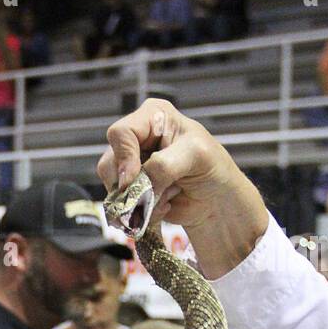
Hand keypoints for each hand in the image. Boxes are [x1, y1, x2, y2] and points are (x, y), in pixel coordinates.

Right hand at [98, 98, 267, 277]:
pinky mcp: (131, 190)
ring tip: (168, 196)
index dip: (124, 157)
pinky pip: (121, 205)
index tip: (133, 179)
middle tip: (159, 191)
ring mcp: (131, 166)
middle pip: (110, 163)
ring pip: (113, 188)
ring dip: (140, 199)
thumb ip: (162, 165)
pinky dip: (141, 212)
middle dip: (133, 184)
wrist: (217, 200)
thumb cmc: (212, 167)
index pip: (120, 133)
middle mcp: (137, 139)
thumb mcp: (195, 155)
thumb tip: (132, 184)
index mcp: (152, 117)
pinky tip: (165, 205)